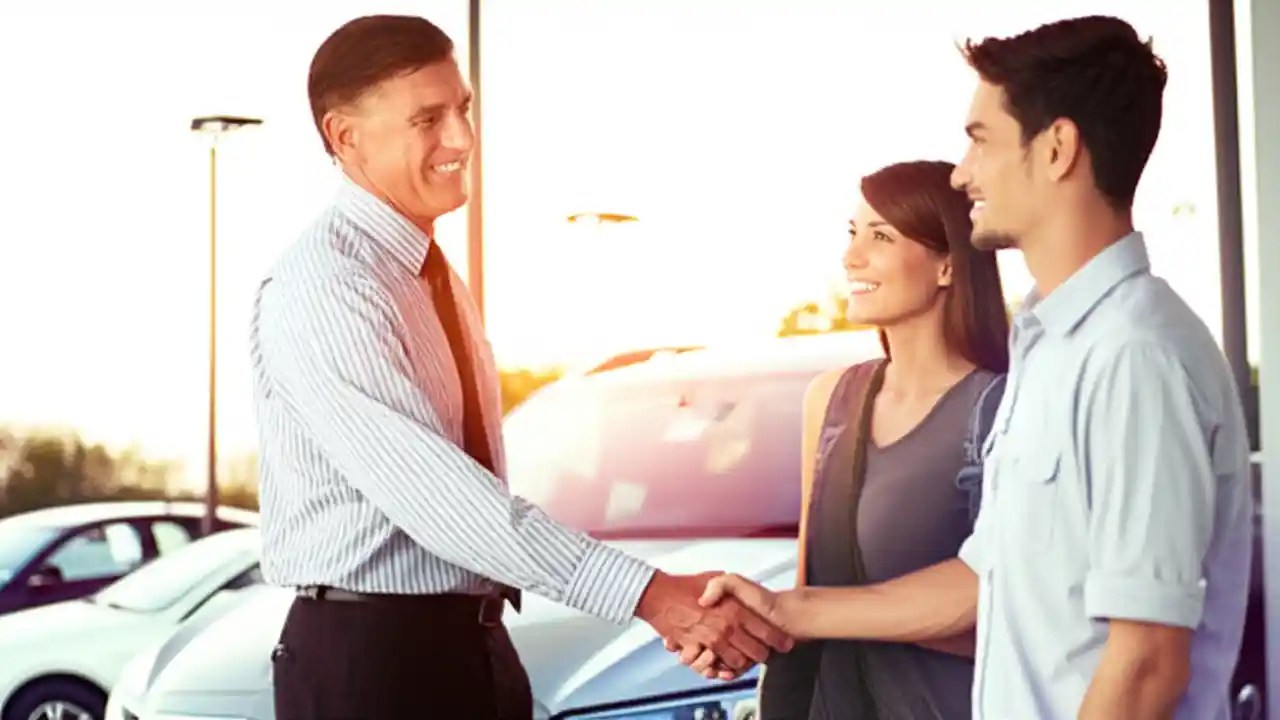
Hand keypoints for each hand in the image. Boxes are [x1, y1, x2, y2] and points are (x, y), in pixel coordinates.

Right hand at [636, 571, 791, 677]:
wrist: (658, 596)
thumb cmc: (683, 585)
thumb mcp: (714, 576)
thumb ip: (730, 584)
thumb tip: (740, 591)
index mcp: (734, 609)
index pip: (765, 631)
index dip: (778, 640)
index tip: (785, 643)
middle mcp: (726, 627)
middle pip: (757, 652)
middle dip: (763, 655)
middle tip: (765, 653)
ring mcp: (711, 640)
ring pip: (738, 662)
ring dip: (743, 662)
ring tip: (745, 659)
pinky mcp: (696, 649)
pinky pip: (714, 666)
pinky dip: (720, 667)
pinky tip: (722, 662)